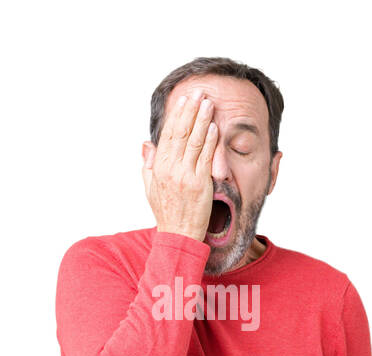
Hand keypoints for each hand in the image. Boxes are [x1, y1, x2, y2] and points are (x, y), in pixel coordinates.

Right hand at [142, 93, 217, 242]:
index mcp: (158, 166)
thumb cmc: (167, 212)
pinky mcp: (200, 184)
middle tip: (199, 93)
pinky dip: (209, 141)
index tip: (185, 100)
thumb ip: (148, 163)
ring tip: (209, 104)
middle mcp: (170, 168)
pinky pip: (205, 158)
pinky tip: (214, 127)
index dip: (178, 115)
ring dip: (202, 120)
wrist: (178, 235)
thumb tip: (147, 143)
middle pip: (181, 133)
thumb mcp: (150, 187)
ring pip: (194, 141)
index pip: (169, 134)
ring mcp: (185, 175)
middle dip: (190, 111)